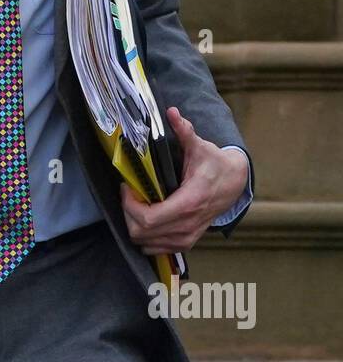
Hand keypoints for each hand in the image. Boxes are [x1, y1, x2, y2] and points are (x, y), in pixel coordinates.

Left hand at [119, 106, 248, 256]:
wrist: (235, 184)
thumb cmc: (216, 165)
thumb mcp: (200, 147)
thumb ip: (185, 131)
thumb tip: (172, 113)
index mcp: (188, 203)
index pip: (147, 218)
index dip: (129, 205)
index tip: (126, 187)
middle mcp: (186, 225)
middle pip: (140, 233)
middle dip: (127, 213)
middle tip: (129, 194)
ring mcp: (186, 237)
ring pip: (145, 243)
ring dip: (134, 224)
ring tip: (136, 204)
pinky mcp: (186, 242)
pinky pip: (156, 248)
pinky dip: (145, 236)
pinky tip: (146, 218)